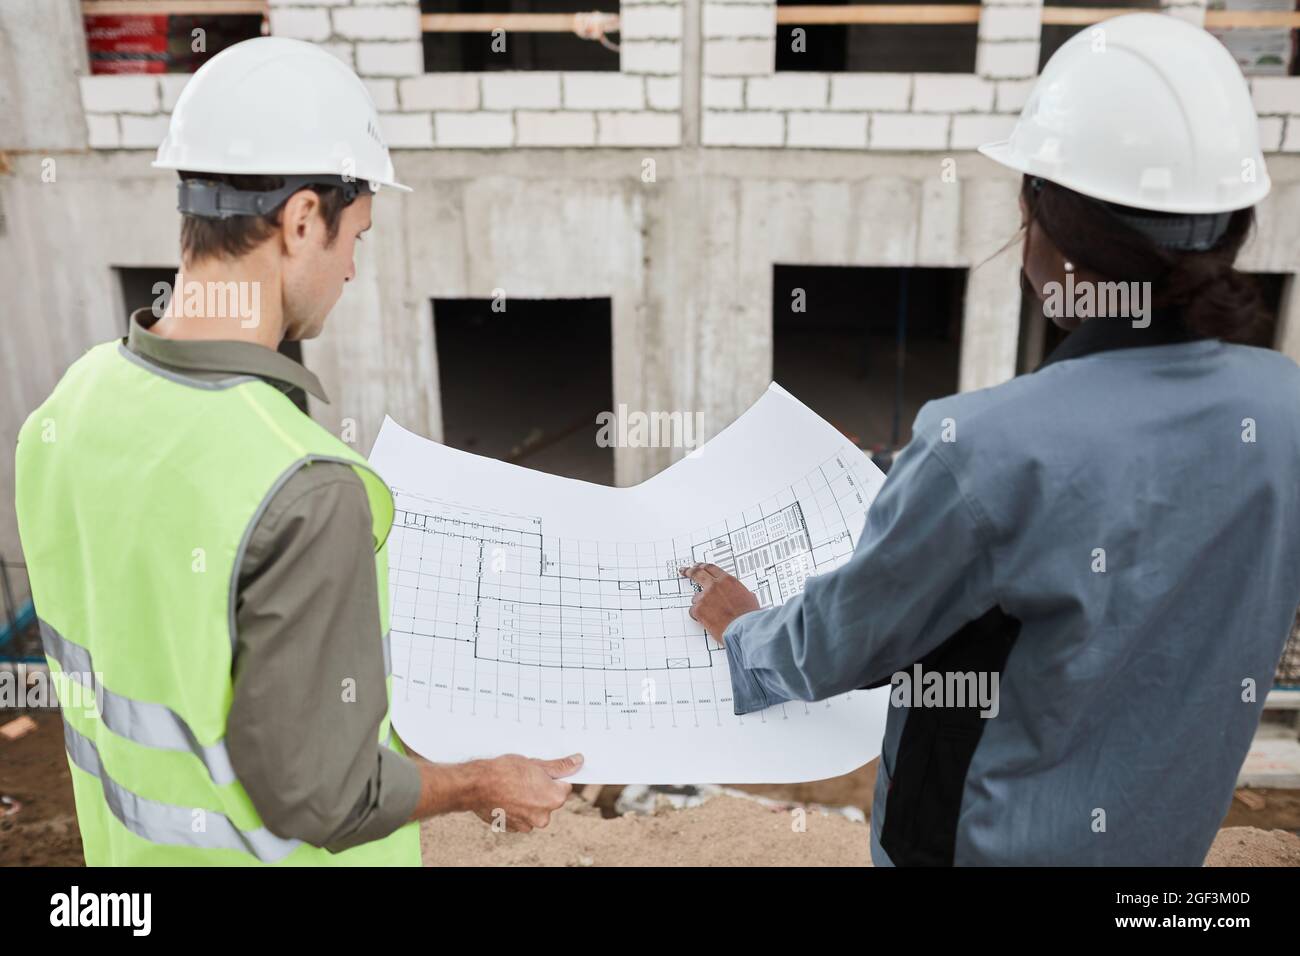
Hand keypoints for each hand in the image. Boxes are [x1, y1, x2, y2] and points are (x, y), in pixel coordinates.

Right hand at [465, 753, 582, 832]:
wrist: (476, 785)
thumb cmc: (505, 771)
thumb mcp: (536, 763)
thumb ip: (560, 766)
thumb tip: (578, 762)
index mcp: (554, 799)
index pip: (565, 786)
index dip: (553, 777)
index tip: (540, 773)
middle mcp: (544, 816)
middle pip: (550, 799)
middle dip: (541, 790)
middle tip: (525, 778)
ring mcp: (527, 824)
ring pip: (535, 809)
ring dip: (528, 800)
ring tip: (513, 787)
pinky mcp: (513, 828)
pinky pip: (521, 817)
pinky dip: (517, 808)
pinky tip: (506, 797)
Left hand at [680, 563, 759, 644]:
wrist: (745, 629)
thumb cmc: (749, 617)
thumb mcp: (749, 598)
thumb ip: (741, 593)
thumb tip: (743, 595)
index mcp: (728, 581)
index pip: (711, 568)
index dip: (703, 567)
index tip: (698, 566)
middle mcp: (715, 585)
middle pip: (697, 573)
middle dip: (690, 571)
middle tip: (685, 571)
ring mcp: (705, 596)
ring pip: (696, 598)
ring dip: (700, 605)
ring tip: (712, 615)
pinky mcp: (698, 609)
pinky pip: (693, 611)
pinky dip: (698, 616)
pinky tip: (707, 621)